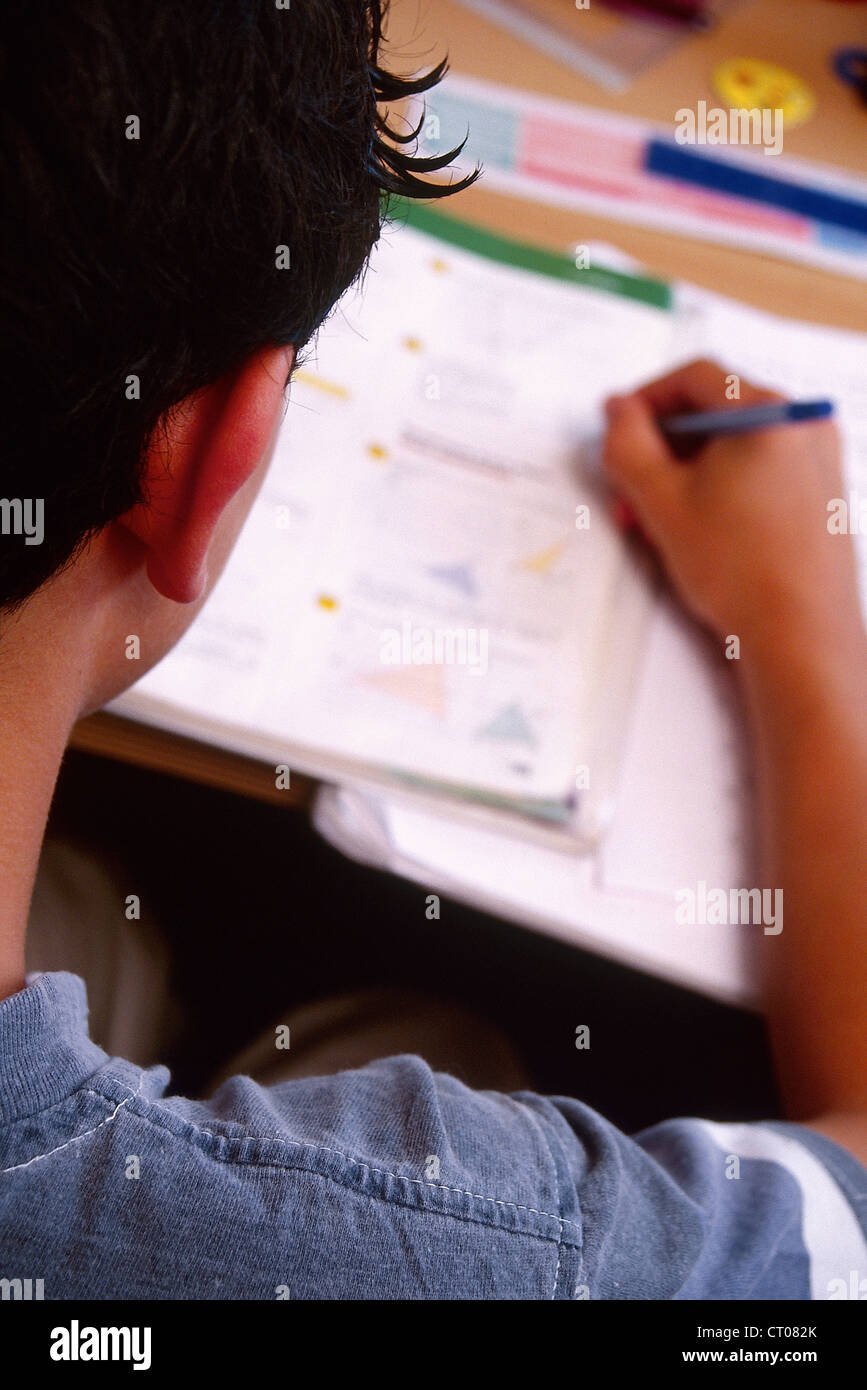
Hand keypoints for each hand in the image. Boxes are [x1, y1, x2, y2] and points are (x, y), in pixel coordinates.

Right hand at [602, 359, 860, 653]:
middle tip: (628, 485)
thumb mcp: (661, 501)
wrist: (801, 635)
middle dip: (662, 447)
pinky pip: (761, 474)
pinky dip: (721, 489)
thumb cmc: (737, 568)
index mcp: (769, 412)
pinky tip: (695, 531)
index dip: (645, 399)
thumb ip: (627, 444)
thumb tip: (617, 408)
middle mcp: (804, 425)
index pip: (696, 376)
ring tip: (653, 519)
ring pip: (735, 448)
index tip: (616, 430)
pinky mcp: (823, 496)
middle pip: (716, 413)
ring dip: (686, 473)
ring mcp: (820, 461)